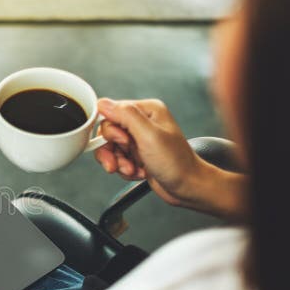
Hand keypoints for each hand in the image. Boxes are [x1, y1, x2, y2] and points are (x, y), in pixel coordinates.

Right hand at [94, 98, 244, 217]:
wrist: (187, 187)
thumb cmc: (176, 162)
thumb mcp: (149, 135)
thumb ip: (125, 116)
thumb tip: (103, 103)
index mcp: (146, 111)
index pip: (111, 112)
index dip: (111, 131)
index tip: (123, 143)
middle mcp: (141, 122)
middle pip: (108, 132)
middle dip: (112, 151)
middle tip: (124, 162)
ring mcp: (138, 139)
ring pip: (110, 147)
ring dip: (118, 162)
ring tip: (132, 169)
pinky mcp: (135, 154)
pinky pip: (116, 159)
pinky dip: (124, 169)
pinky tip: (138, 172)